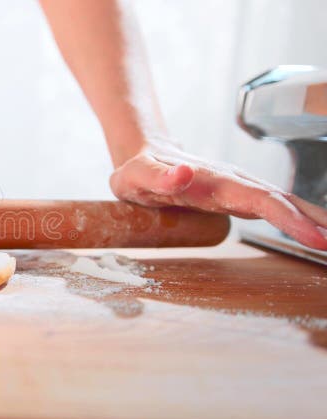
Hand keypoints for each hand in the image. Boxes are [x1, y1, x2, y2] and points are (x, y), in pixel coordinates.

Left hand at [109, 142, 326, 249]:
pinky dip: (295, 218)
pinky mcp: (235, 196)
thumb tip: (184, 173)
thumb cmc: (136, 170)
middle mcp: (232, 182)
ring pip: (280, 202)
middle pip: (280, 200)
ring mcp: (236, 188)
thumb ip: (158, 178)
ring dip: (310, 219)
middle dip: (312, 221)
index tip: (318, 237)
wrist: (140, 154)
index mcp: (213, 181)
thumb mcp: (136, 176)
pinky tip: (312, 230)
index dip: (290, 219)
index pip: (260, 200)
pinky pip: (271, 207)